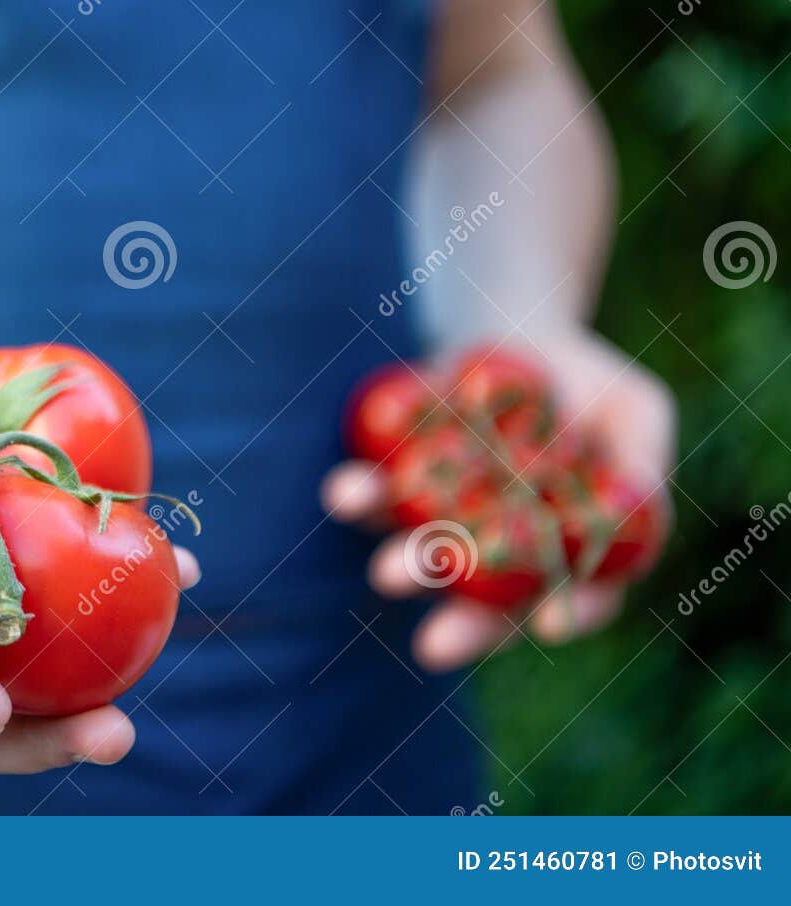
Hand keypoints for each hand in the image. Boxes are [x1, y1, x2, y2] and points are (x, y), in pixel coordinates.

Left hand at [321, 328, 675, 671]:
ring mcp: (444, 519)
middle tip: (434, 648)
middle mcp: (502, 553)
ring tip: (387, 575)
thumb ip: (640, 460)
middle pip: (488, 602)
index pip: (581, 598)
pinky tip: (343, 494)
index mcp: (571, 554)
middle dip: (463, 626)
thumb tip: (633, 507)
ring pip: (423, 555)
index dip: (571, 612)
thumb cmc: (593, 388)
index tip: (551, 625)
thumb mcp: (634, 412)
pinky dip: (359, 496)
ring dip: (406, 566)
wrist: (515, 336)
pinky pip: (374, 492)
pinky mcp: (398, 480)